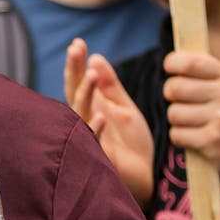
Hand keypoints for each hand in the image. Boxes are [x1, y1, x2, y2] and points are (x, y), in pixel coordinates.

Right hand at [66, 39, 155, 204]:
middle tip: (76, 49)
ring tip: (93, 75)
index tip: (78, 42)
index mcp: (91, 107)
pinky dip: (96, 129)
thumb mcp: (124, 107)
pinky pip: (93, 141)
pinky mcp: (98, 156)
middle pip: (74, 92)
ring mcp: (89, 137)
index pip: (79, 81)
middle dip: (74, 71)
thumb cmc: (131, 144)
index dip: (77, 63)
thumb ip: (111, 85)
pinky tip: (103, 115)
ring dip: (85, 94)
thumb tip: (95, 57)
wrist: (145, 176)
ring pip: (80, 113)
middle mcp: (85, 120)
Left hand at [162, 52, 219, 180]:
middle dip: (170, 96)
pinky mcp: (212, 141)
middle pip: (174, 88)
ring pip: (173, 113)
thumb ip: (201, 71)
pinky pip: (176, 135)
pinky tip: (194, 137)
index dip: (172, 64)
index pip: (189, 62)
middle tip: (180, 101)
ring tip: (191, 122)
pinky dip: (180, 137)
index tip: (170, 70)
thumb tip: (170, 60)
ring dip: (176, 120)